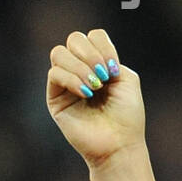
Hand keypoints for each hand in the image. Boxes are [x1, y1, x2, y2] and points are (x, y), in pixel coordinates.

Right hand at [46, 30, 144, 169]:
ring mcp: (65, 85)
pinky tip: (87, 94)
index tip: (114, 69)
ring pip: (59, 54)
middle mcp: (80, 71)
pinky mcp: (54, 100)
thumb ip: (109, 58)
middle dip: (90, 53)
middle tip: (103, 75)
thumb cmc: (126, 115)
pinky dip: (72, 79)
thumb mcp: (127, 78)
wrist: (119, 144)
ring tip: (95, 87)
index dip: (102, 46)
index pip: (91, 36)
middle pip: (73, 39)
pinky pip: (54, 74)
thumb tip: (87, 58)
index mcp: (98, 65)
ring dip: (80, 67)